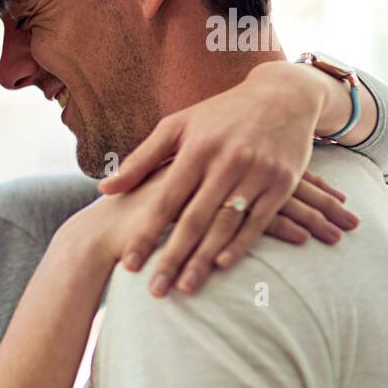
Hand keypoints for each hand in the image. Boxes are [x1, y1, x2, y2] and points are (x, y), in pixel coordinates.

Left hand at [94, 73, 358, 294]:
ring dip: (204, 259)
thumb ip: (141, 160)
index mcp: (197, 149)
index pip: (165, 201)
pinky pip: (259, 221)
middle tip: (156, 291)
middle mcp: (226, 162)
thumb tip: (103, 188)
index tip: (130, 264)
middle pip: (194, 219)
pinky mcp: (282, 183)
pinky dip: (241, 244)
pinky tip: (222, 265)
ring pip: (225, 225)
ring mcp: (257, 173)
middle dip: (173, 258)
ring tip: (186, 288)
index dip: (146, 234)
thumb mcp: (177, 126)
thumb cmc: (220, 114)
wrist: (283, 96)